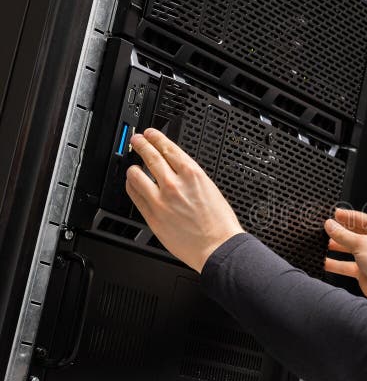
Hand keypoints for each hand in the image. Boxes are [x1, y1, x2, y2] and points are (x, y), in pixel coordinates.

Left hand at [125, 128, 243, 272]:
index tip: (151, 133)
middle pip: (150, 157)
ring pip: (136, 176)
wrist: (218, 247)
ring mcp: (160, 200)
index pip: (169, 149)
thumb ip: (192, 179)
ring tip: (132, 166)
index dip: (157, 138)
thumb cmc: (220, 224)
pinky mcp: (152, 216)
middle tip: (136, 140)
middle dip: (141, 145)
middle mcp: (174, 184)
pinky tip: (132, 185)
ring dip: (133, 168)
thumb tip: (177, 171)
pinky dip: (131, 187)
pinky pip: (135, 196)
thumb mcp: (211, 190)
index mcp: (193, 175)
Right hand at [324, 209, 366, 310]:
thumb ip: (343, 234)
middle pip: (352, 232)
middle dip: (339, 231)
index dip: (346, 216)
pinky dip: (335, 264)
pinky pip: (345, 264)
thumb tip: (330, 225)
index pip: (360, 218)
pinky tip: (324, 261)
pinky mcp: (362, 270)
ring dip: (336, 246)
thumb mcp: (360, 244)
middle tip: (325, 228)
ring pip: (348, 248)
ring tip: (321, 243)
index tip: (333, 214)